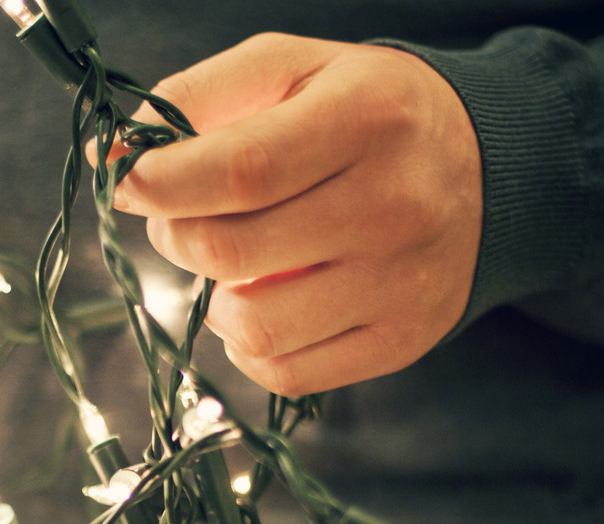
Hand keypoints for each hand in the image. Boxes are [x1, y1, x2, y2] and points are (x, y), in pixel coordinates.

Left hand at [114, 34, 481, 395]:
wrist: (491, 166)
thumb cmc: (368, 112)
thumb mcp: (293, 68)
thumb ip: (197, 98)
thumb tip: (112, 157)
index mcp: (364, 120)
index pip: (237, 170)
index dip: (160, 184)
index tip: (128, 183)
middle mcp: (391, 206)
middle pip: (231, 251)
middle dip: (176, 236)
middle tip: (184, 217)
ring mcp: (400, 284)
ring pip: (255, 327)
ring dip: (214, 299)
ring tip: (233, 262)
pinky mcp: (402, 340)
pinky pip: (288, 374)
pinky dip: (251, 346)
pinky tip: (263, 302)